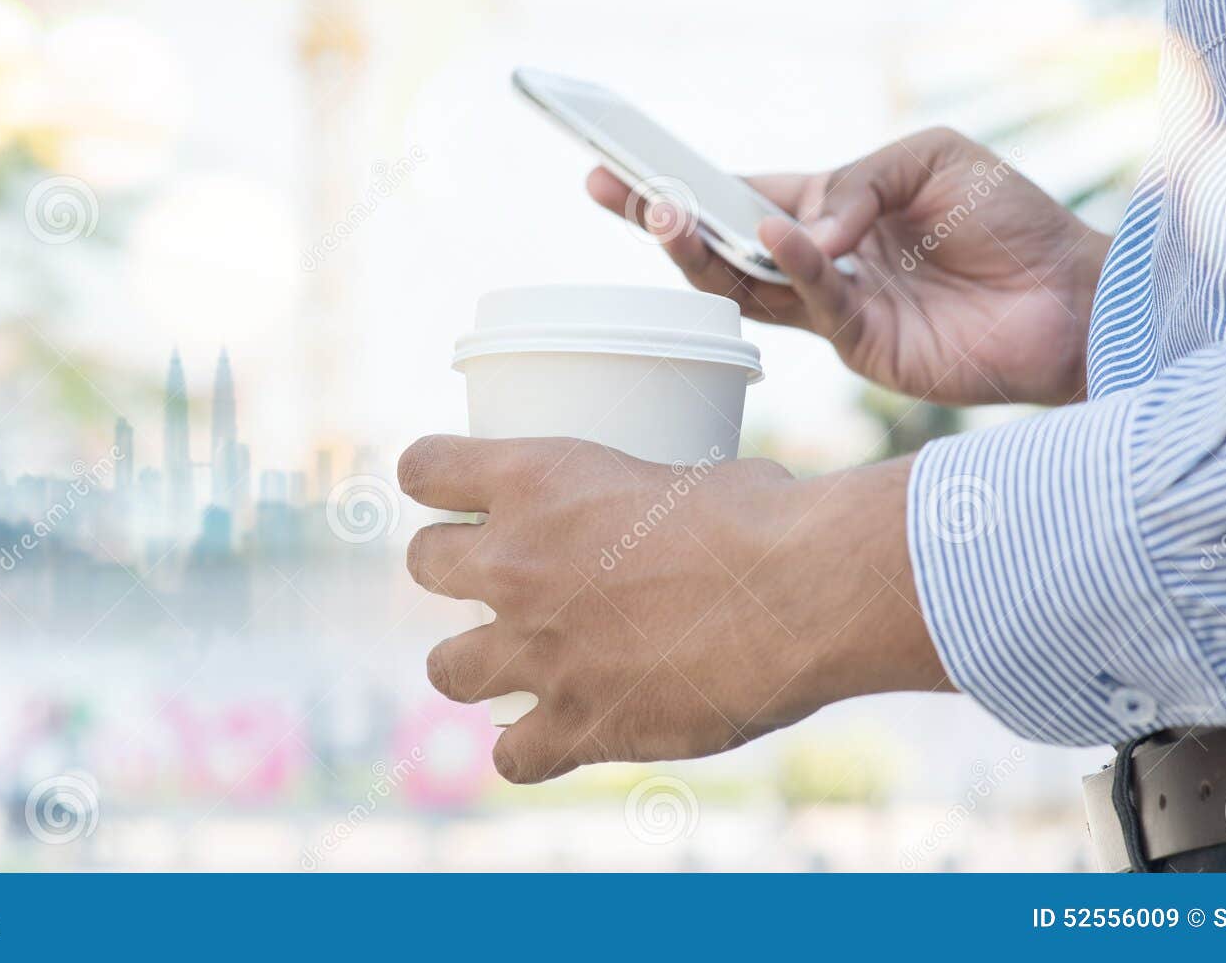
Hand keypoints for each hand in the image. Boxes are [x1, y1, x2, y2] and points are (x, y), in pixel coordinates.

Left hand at [398, 435, 945, 783]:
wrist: (802, 594)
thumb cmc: (766, 518)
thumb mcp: (689, 475)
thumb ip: (646, 498)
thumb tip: (672, 515)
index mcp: (536, 480)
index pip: (424, 468)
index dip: (432, 477)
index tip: (449, 488)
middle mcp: (515, 564)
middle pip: (424, 563)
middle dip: (451, 567)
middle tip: (495, 576)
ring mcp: (537, 651)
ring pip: (445, 669)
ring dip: (473, 663)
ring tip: (512, 662)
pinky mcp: (576, 725)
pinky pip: (510, 756)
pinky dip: (529, 749)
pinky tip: (557, 737)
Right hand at [588, 127, 1111, 405]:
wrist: (1076, 293)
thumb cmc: (1009, 216)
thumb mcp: (930, 159)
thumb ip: (858, 182)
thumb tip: (801, 228)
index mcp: (830, 210)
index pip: (739, 196)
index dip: (683, 183)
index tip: (621, 161)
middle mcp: (820, 261)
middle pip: (721, 244)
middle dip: (661, 219)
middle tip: (609, 191)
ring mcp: (835, 309)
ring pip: (746, 284)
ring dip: (702, 250)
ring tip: (665, 214)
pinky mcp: (863, 346)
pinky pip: (814, 303)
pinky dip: (795, 266)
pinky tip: (780, 235)